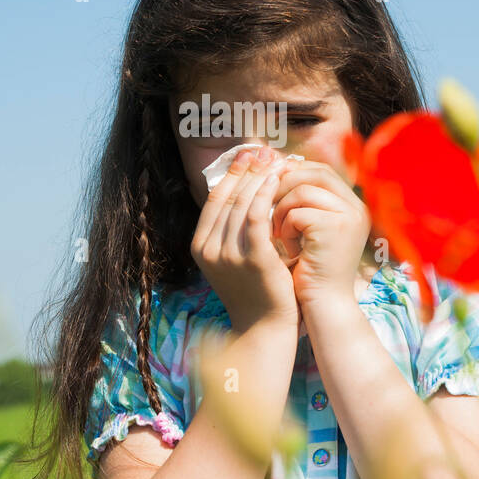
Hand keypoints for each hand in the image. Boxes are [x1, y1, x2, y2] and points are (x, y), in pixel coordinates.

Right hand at [191, 147, 298, 332]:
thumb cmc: (256, 291)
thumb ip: (233, 230)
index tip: (248, 155)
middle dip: (246, 169)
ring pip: (242, 203)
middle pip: (228, 197)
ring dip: (258, 177)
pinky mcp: (253, 259)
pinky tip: (278, 182)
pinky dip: (266, 195)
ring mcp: (229, 255)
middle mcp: (209, 249)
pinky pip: (257, 217)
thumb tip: (244, 190)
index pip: (215, 199)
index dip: (231, 173)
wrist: (266, 328)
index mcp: (200, 247)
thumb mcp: (235, 258)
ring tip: (275, 160)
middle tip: (263, 150)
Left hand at [270, 159, 370, 308]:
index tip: (270, 183)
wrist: (323, 305)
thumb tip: (276, 166)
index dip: (294, 172)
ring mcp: (349, 216)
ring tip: (278, 233)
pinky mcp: (336, 227)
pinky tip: (287, 248)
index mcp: (352, 204)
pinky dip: (285, 228)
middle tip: (265, 202)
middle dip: (284, 184)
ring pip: (302, 190)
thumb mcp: (308, 229)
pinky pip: (297, 212)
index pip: (321, 170)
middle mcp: (357, 207)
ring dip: (281, 210)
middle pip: (315, 172)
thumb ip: (302, 201)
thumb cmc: (311, 269)